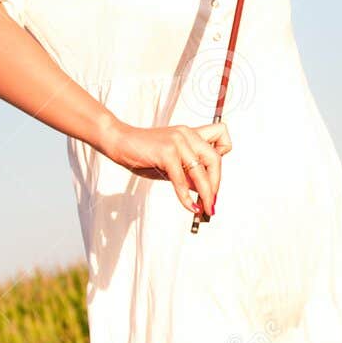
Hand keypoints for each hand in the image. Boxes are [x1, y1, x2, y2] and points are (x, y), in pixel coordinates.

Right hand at [105, 121, 232, 216]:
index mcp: (190, 133)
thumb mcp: (171, 163)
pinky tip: (189, 206)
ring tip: (206, 208)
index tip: (214, 174)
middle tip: (212, 201)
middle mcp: (187, 134)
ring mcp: (178, 142)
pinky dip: (186, 197)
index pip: (221, 136)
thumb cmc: (143, 152)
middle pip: (215, 158)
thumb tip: (203, 191)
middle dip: (216, 183)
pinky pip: (182, 179)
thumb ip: (188, 173)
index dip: (222, 155)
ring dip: (206, 194)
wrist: (119, 141)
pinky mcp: (167, 152)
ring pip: (201, 171)